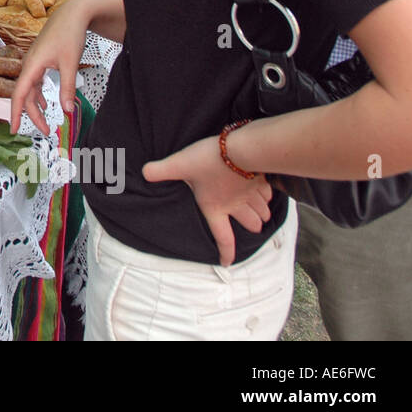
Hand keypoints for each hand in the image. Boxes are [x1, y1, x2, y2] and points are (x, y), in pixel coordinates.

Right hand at [9, 0, 90, 134]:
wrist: (72, 13)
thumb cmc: (69, 34)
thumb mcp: (70, 63)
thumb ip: (67, 88)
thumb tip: (66, 110)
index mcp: (32, 65)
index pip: (18, 94)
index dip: (15, 113)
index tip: (14, 130)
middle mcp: (29, 65)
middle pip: (24, 95)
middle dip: (32, 115)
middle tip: (46, 131)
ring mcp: (34, 62)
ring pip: (29, 90)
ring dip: (36, 106)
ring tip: (46, 123)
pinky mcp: (40, 60)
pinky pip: (34, 82)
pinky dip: (38, 95)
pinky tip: (44, 103)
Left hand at [143, 134, 273, 265]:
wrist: (241, 148)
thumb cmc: (209, 160)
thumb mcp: (180, 164)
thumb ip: (161, 170)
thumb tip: (144, 173)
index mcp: (216, 207)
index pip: (223, 237)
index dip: (226, 252)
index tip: (226, 263)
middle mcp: (236, 205)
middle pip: (250, 224)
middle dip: (252, 227)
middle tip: (251, 228)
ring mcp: (252, 195)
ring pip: (262, 212)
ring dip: (261, 215)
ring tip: (259, 215)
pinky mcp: (262, 181)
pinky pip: (268, 195)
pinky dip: (266, 198)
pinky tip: (263, 195)